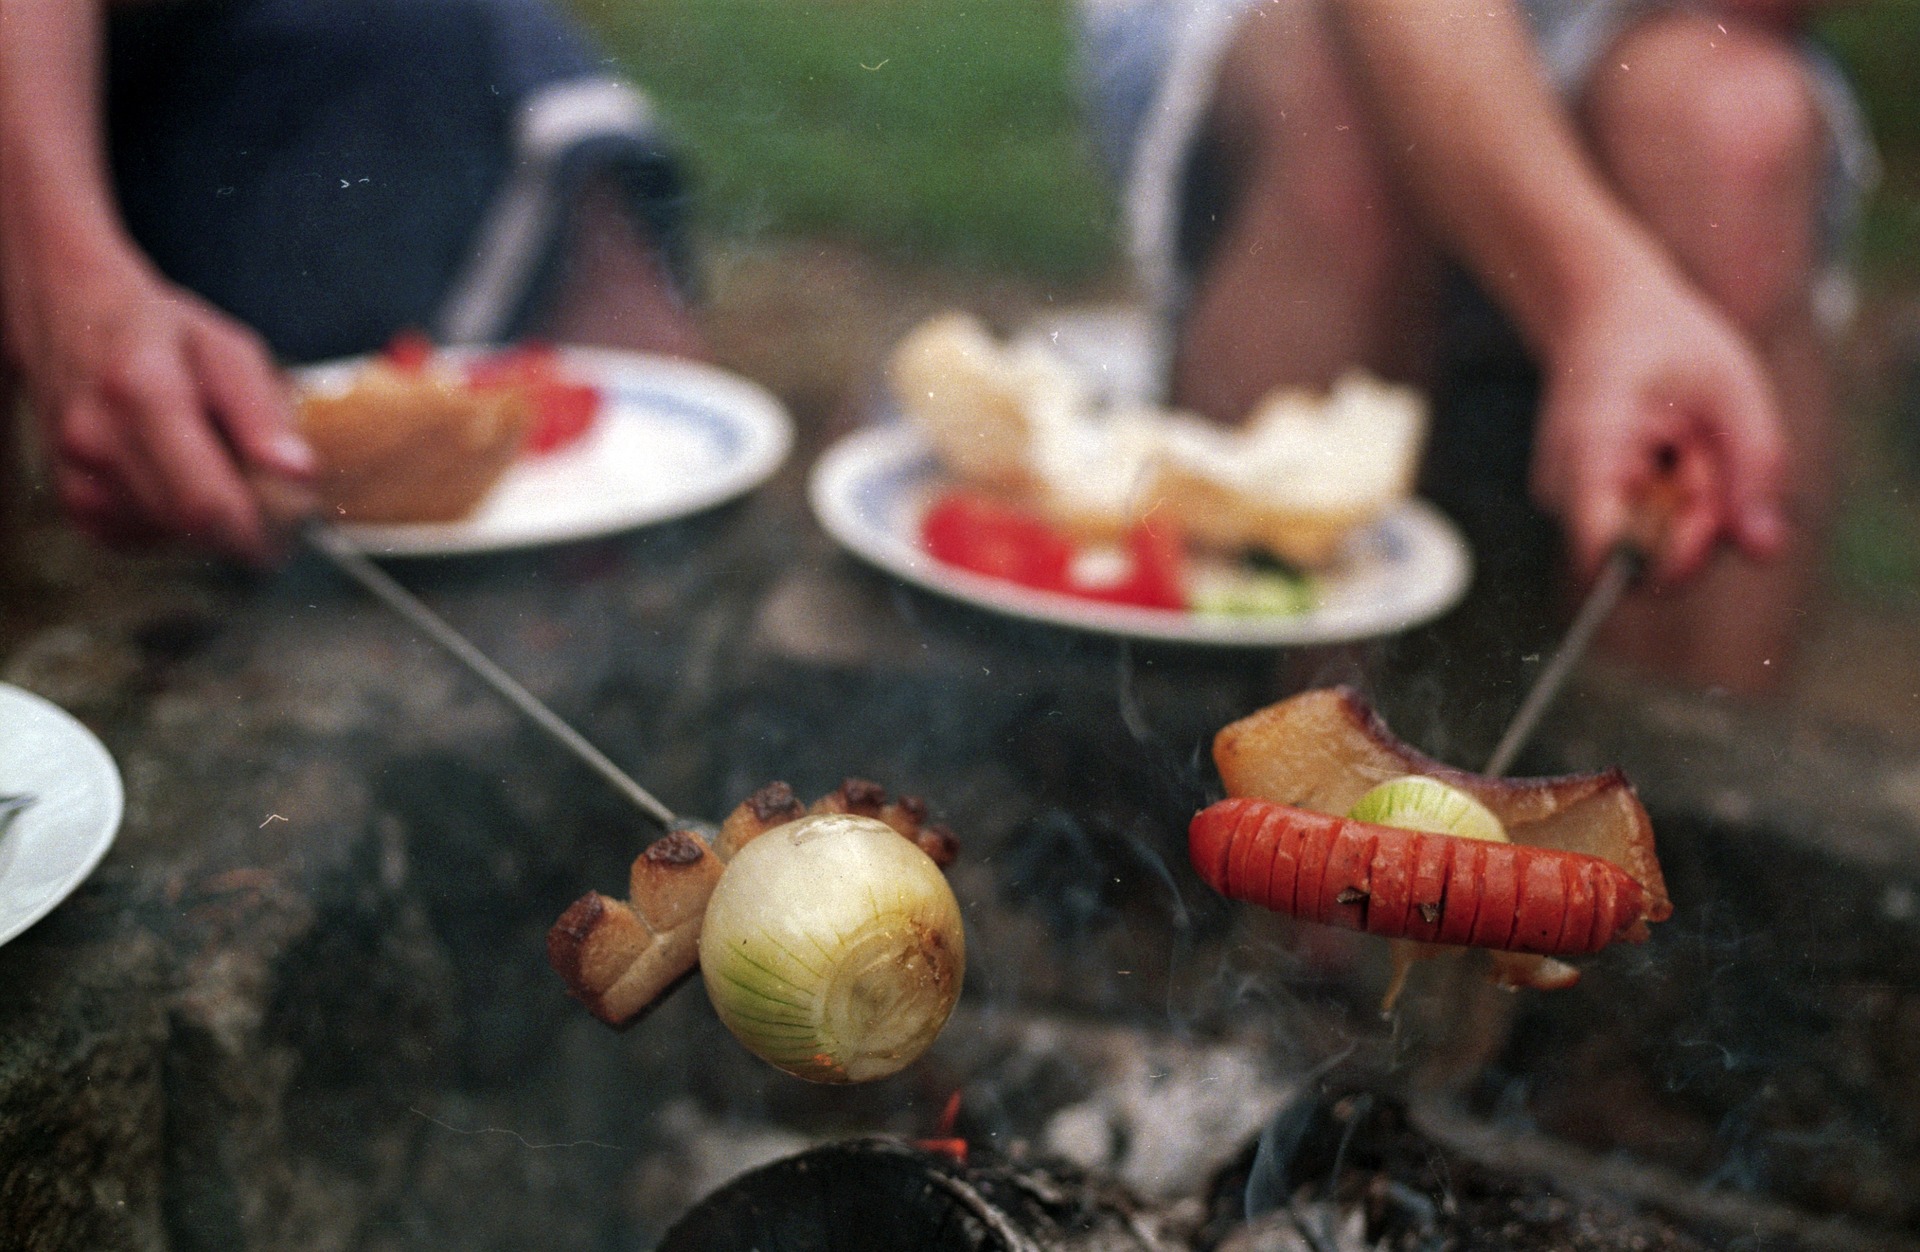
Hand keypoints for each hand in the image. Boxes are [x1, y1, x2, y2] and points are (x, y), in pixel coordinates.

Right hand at [5, 248, 314, 562]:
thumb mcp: (229, 350)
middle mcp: (96, 438)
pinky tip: (175, 478)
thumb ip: (264, 413)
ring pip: (170, 536)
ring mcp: (75, 473)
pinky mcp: (71, 500)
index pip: (203, 500)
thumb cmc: (163, 333)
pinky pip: (141, 538)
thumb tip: (300, 474)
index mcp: (141, 390)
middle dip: (243, 528)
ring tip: (213, 468)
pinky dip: (172, 523)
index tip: (293, 532)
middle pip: (190, 526)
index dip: (257, 531)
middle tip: (271, 503)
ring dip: (208, 522)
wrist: (69, 317)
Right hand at [1529, 275, 1786, 583]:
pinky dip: (1674, 502)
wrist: (1604, 314)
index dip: (1667, 557)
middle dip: (1700, 518)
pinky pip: (1643, 533)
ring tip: (1686, 440)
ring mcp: (1565, 502)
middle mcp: (1562, 486)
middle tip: (1707, 448)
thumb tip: (1765, 552)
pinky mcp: (1579, 508)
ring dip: (1691, 505)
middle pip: (1645, 556)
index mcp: (1590, 447)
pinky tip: (1669, 452)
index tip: (1710, 510)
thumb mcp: (1733, 388)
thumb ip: (1755, 470)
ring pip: (1651, 547)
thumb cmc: (1668, 342)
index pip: (1601, 552)